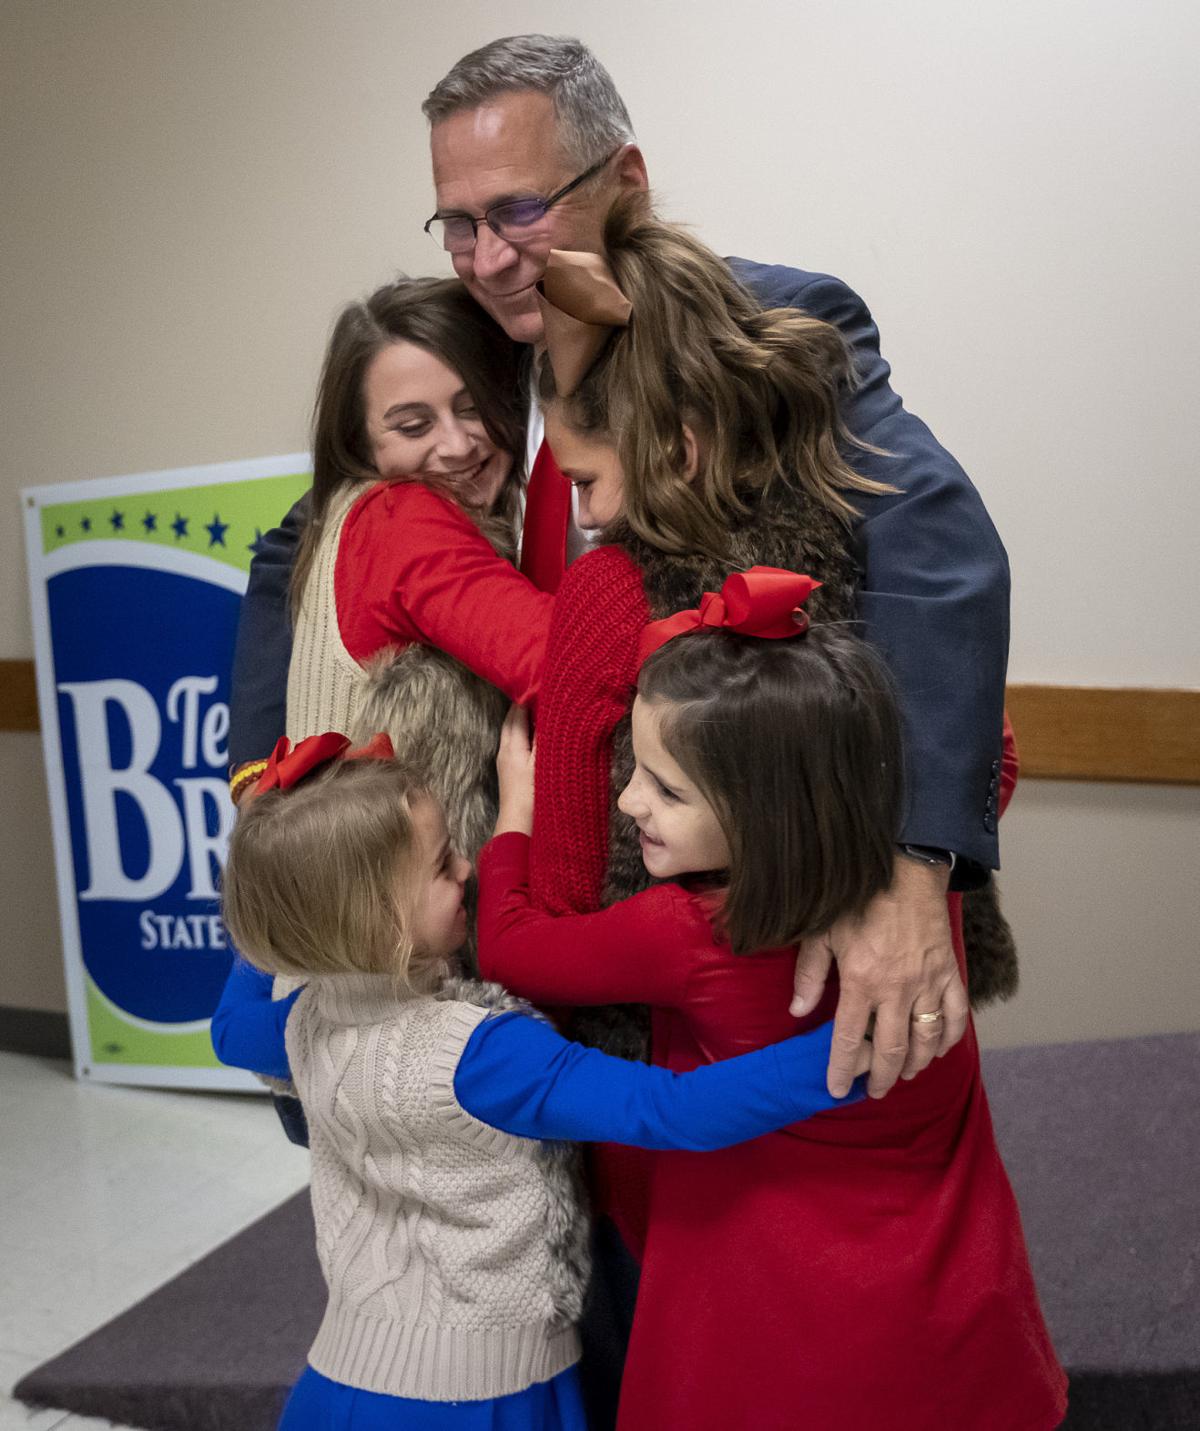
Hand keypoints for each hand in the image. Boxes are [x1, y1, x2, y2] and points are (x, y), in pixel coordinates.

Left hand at [494, 704, 535, 835]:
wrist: (518, 826)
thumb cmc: (532, 796)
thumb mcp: (541, 765)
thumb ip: (543, 739)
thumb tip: (548, 715)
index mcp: (512, 746)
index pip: (517, 713)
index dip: (528, 697)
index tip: (540, 684)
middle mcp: (504, 750)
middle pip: (511, 719)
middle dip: (523, 704)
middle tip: (539, 691)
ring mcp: (504, 760)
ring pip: (512, 730)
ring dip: (522, 718)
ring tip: (539, 708)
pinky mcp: (508, 770)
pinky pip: (515, 741)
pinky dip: (523, 732)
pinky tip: (535, 734)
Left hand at [790, 857, 967, 1098]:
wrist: (906, 872)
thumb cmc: (859, 900)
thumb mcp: (822, 933)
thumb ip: (809, 975)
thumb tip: (797, 1012)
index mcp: (861, 982)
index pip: (848, 1040)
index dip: (841, 1070)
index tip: (837, 1091)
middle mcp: (896, 990)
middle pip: (890, 1050)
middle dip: (881, 1078)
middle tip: (875, 1093)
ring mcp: (927, 983)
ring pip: (925, 1040)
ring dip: (915, 1064)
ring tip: (904, 1075)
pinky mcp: (949, 973)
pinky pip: (955, 1015)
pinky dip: (948, 1038)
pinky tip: (938, 1049)